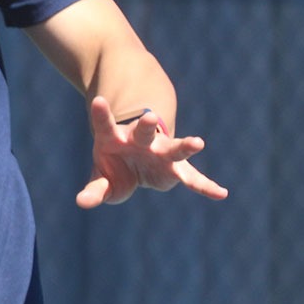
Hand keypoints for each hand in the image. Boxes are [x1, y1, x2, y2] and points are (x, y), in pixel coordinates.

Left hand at [76, 97, 228, 208]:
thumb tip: (82, 202)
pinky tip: (221, 193)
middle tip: (147, 117)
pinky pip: (192, 178)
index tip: (98, 101)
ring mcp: (161, 152)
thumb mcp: (102, 180)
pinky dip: (205, 186)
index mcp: (115, 137)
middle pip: (143, 130)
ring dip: (184, 145)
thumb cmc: (115, 166)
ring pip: (173, 147)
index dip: (101, 114)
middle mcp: (140, 140)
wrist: (136, 163)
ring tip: (198, 143)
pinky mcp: (175, 170)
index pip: (105, 124)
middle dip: (146, 124)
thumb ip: (95, 190)